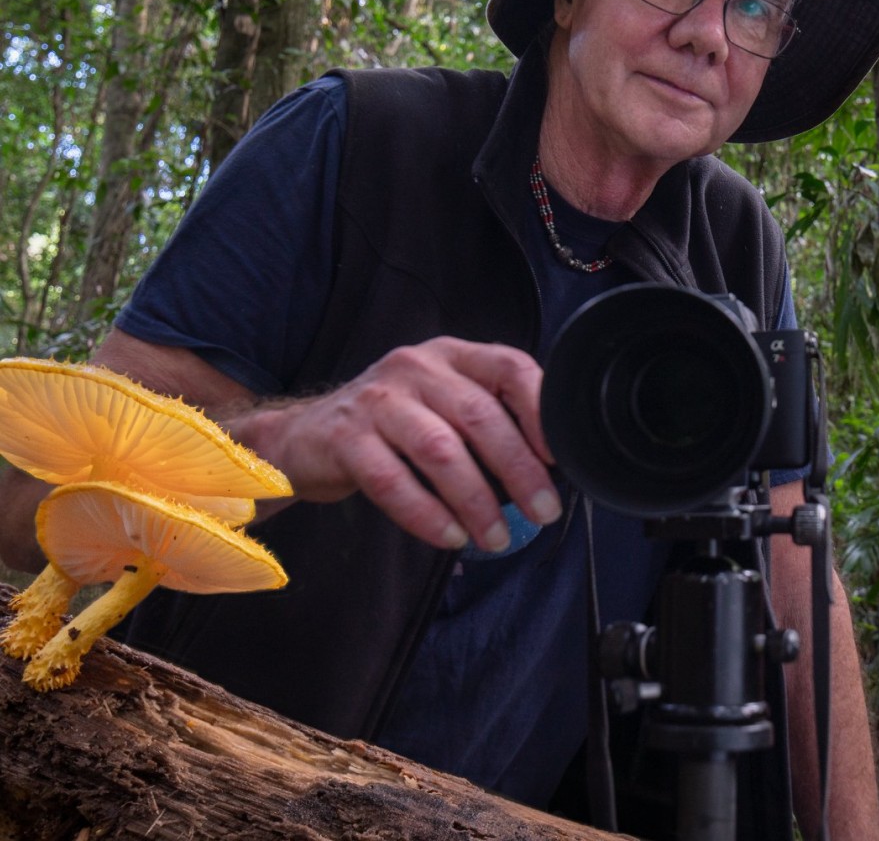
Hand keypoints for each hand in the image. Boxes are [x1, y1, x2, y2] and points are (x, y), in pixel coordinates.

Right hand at [230, 337, 558, 550]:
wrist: (302, 438)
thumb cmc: (392, 426)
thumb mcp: (442, 405)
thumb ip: (488, 419)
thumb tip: (550, 468)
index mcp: (451, 356)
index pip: (510, 367)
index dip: (541, 410)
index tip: (561, 457)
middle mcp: (416, 368)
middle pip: (480, 415)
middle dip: (519, 469)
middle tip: (543, 512)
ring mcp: (378, 399)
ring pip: (440, 450)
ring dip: (476, 501)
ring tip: (497, 537)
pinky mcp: (345, 438)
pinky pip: (393, 482)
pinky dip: (427, 514)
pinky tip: (451, 536)